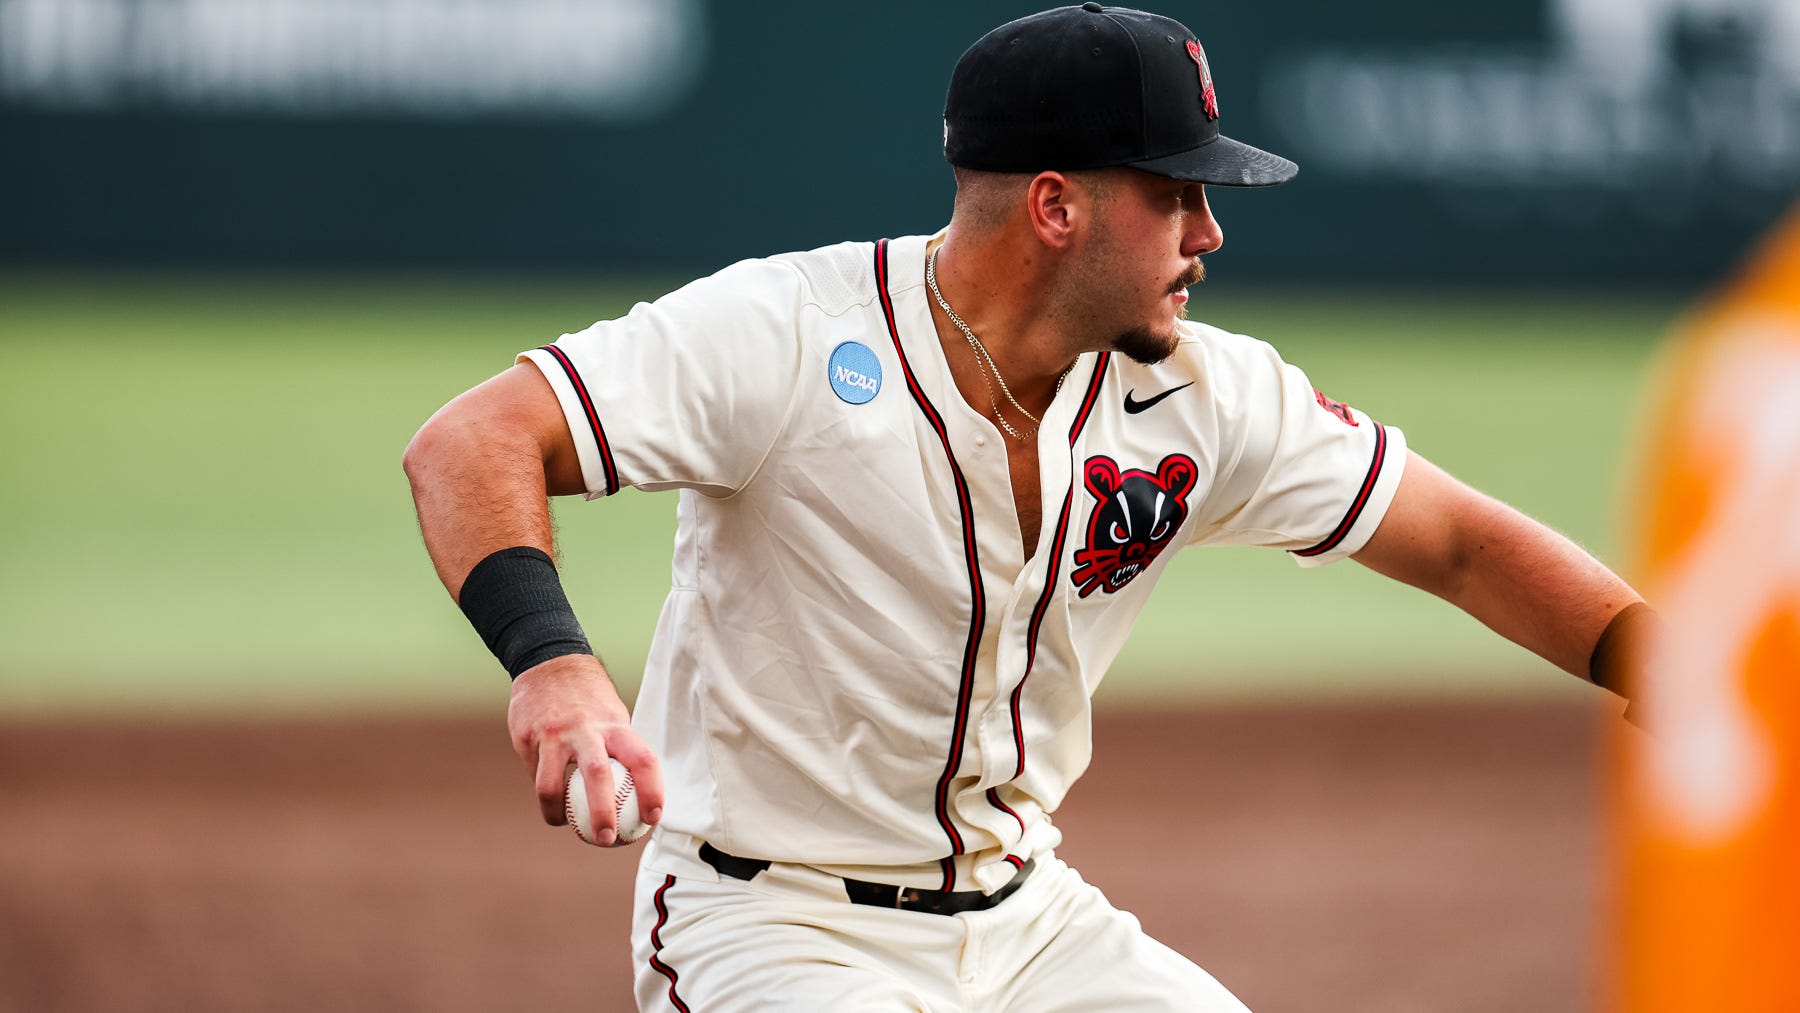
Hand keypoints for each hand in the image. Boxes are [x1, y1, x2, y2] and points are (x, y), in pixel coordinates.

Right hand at [506, 653, 664, 845]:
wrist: (547, 663)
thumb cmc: (589, 699)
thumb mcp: (613, 715)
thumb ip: (621, 749)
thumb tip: (636, 795)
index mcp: (615, 725)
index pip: (642, 760)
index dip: (652, 790)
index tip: (653, 817)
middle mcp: (586, 730)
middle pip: (598, 777)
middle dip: (603, 813)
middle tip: (607, 840)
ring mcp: (553, 735)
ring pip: (552, 785)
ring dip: (557, 814)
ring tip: (564, 825)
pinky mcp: (527, 738)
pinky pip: (534, 774)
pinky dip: (543, 791)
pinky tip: (548, 798)